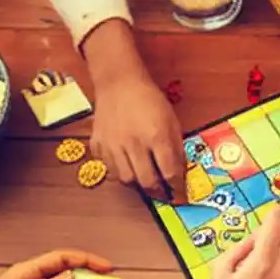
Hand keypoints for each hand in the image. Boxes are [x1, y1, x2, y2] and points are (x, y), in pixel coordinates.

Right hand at [89, 56, 185, 202]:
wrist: (118, 82)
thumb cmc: (149, 99)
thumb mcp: (172, 121)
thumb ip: (176, 148)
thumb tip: (180, 173)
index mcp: (156, 135)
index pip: (169, 172)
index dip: (177, 188)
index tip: (181, 196)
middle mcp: (133, 143)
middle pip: (147, 181)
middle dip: (159, 193)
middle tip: (165, 195)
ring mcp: (113, 145)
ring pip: (127, 180)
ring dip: (139, 185)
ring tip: (147, 182)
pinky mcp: (98, 145)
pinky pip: (109, 169)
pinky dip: (121, 172)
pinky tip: (129, 166)